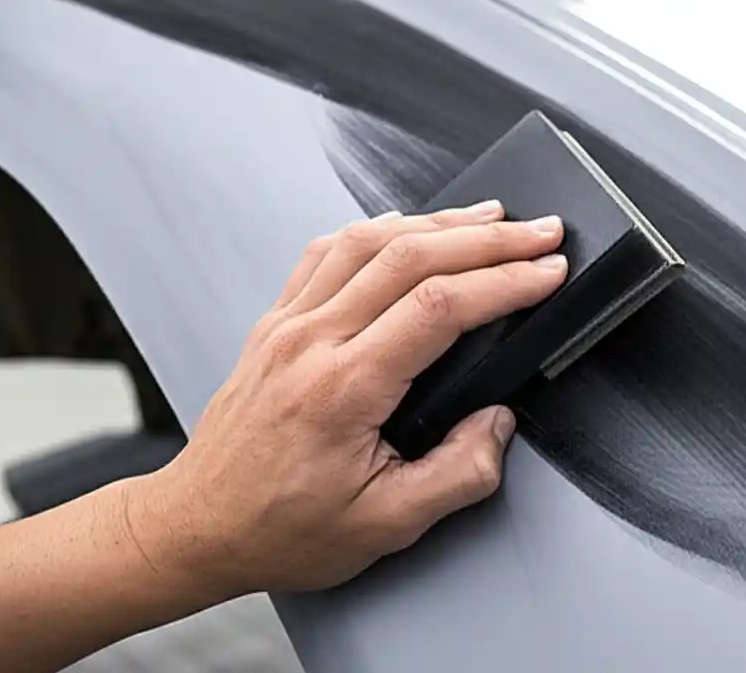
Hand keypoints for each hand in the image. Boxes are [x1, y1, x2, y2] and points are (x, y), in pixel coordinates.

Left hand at [131, 200, 565, 596]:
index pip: (438, 307)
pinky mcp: (275, 323)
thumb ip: (457, 474)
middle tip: (542, 231)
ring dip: (438, 221)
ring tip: (491, 216)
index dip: (504, 280)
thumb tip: (499, 423)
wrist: (196, 528)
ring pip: (369, 242)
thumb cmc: (280, 530)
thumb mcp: (386, 526)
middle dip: (489, 238)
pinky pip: (327, 252)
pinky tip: (406, 226)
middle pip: (410, 257)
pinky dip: (377, 230)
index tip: (549, 271)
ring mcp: (288, 325)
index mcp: (343, 389)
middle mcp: (312, 342)